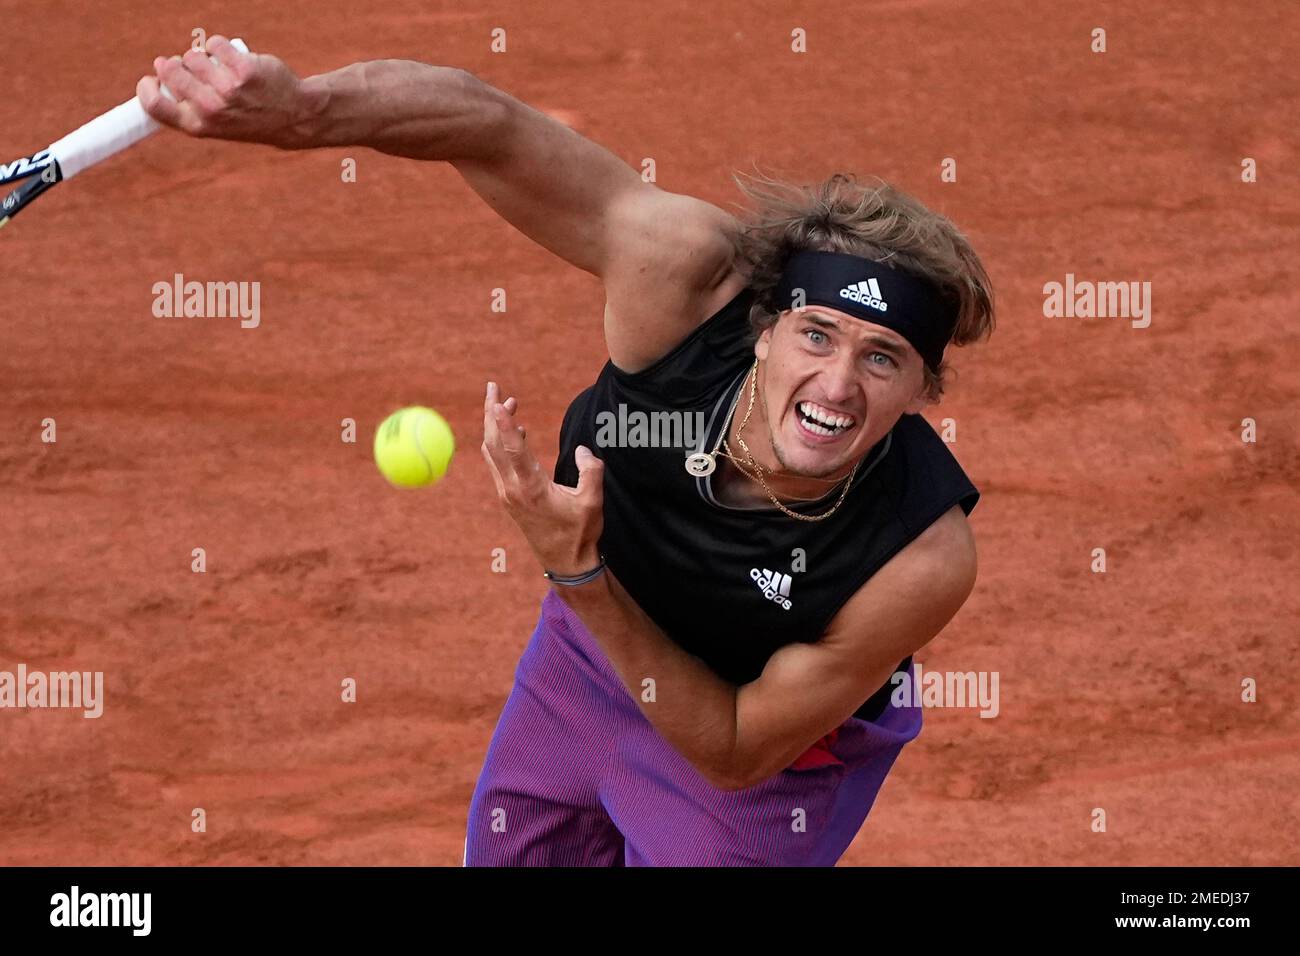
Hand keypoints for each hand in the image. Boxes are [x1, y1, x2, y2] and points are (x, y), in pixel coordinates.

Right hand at [136, 35, 315, 147]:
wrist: (292, 117)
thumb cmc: (247, 118)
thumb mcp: (215, 125)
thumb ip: (188, 107)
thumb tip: (160, 78)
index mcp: (198, 126)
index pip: (154, 104)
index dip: (147, 86)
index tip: (152, 78)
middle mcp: (211, 109)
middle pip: (170, 70)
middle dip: (174, 64)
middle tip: (187, 67)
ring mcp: (228, 88)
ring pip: (193, 55)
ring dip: (200, 56)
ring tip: (215, 67)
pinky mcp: (243, 68)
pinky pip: (215, 44)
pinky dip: (220, 46)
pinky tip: (231, 57)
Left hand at [480, 382, 604, 577]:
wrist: (566, 564)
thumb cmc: (581, 533)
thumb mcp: (593, 502)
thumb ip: (592, 472)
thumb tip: (586, 450)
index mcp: (531, 488)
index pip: (512, 449)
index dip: (504, 422)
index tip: (497, 400)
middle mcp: (512, 489)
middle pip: (492, 443)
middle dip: (490, 413)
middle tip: (493, 387)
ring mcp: (506, 494)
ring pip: (491, 452)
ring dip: (494, 426)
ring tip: (504, 402)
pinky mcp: (508, 497)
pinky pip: (497, 462)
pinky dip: (499, 442)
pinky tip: (512, 432)